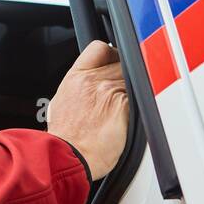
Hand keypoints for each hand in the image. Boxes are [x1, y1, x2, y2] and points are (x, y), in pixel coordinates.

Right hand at [47, 40, 129, 180]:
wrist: (67, 155)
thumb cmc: (64, 138)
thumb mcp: (61, 103)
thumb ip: (78, 89)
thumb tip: (87, 89)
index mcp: (75, 77)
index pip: (99, 48)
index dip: (111, 52)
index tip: (114, 61)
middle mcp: (93, 80)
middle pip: (122, 61)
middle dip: (124, 75)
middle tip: (122, 92)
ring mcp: (111, 92)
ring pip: (134, 79)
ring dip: (135, 91)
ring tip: (127, 108)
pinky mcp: (126, 107)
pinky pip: (142, 98)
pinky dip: (141, 106)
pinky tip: (133, 117)